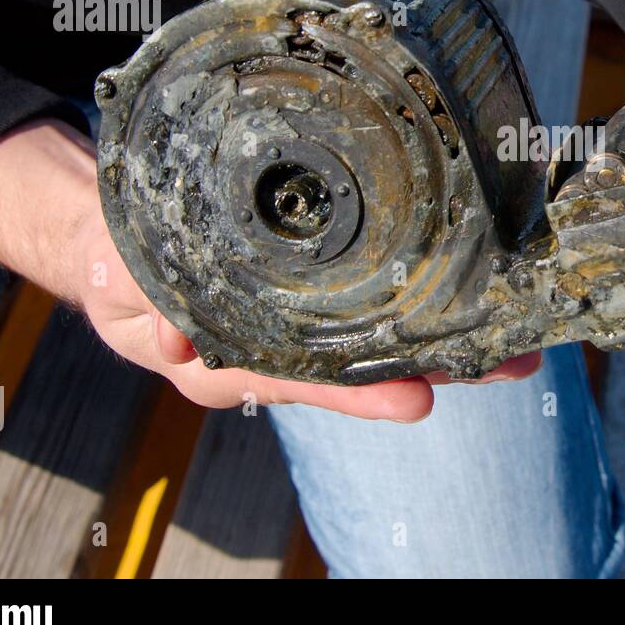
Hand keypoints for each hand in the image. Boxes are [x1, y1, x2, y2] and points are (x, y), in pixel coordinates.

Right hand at [0, 119, 539, 421]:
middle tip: (509, 362)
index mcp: (225, 355)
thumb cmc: (111, 256)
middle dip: (436, 364)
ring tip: (516, 329)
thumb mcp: (108, 273)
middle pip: (364, 361)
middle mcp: (273, 341)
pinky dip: (420, 285)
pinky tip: (471, 279)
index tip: (416, 400)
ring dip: (447, 329)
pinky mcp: (313, 274)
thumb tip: (176, 335)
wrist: (110, 225)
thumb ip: (136, 293)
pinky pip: (370, 285)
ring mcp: (297, 310)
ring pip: (379, 327)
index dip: (356, 391)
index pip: (301, 377)